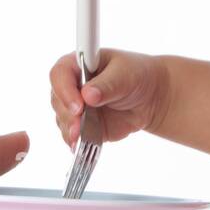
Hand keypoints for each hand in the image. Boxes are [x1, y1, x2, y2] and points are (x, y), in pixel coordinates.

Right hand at [50, 48, 169, 150]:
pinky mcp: (82, 124)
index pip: (60, 74)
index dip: (64, 90)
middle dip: (67, 115)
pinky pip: (72, 134)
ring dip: (70, 130)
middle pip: (58, 100)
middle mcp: (72, 85)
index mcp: (79, 64)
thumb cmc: (137, 75)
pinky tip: (80, 146)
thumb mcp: (126, 75)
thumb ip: (108, 84)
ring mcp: (76, 106)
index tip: (78, 106)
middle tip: (78, 126)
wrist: (150, 96)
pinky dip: (75, 141)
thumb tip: (88, 95)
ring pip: (63, 119)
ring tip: (80, 138)